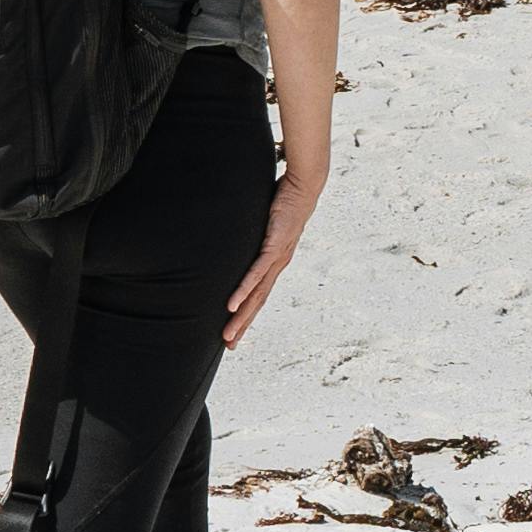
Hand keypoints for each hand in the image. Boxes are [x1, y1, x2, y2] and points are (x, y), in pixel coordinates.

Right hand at [222, 181, 319, 346]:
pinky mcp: (273, 246)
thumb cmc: (283, 203)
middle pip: (257, 302)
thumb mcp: (264, 224)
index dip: (247, 315)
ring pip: (257, 294)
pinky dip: (244, 289)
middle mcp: (277, 265)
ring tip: (228, 332)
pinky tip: (232, 303)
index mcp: (275, 263)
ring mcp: (276, 258)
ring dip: (242, 315)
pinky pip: (256, 272)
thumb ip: (254, 233)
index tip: (234, 333)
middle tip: (229, 344)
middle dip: (243, 325)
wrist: (303, 187)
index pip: (258, 295)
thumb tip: (240, 235)